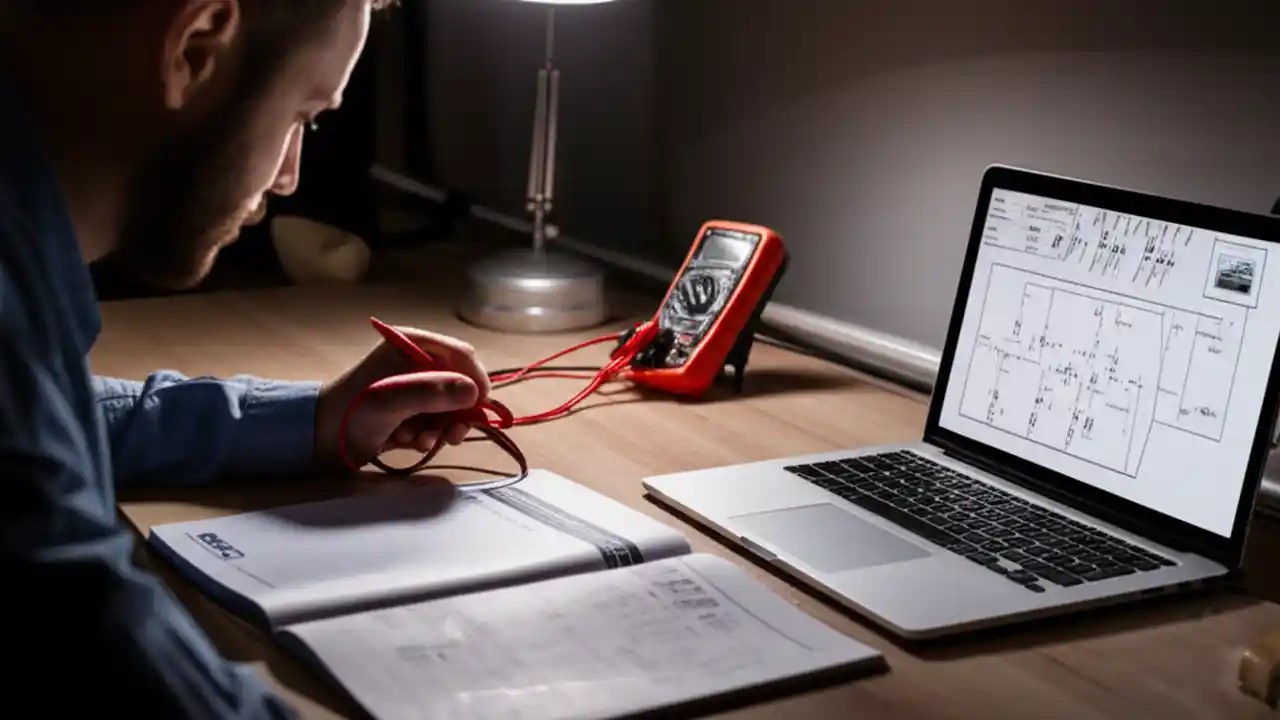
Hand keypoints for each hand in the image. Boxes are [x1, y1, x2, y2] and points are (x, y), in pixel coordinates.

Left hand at [314, 325, 491, 471]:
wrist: (319, 439)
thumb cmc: (352, 411)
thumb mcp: (392, 400)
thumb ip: (433, 393)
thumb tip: (476, 392)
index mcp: (412, 344)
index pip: (461, 354)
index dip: (475, 379)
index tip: (479, 407)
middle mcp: (417, 361)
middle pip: (460, 382)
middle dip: (459, 411)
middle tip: (454, 436)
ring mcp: (414, 386)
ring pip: (451, 406)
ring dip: (441, 427)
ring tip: (421, 441)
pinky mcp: (411, 409)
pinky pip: (436, 421)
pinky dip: (428, 434)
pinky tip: (410, 442)